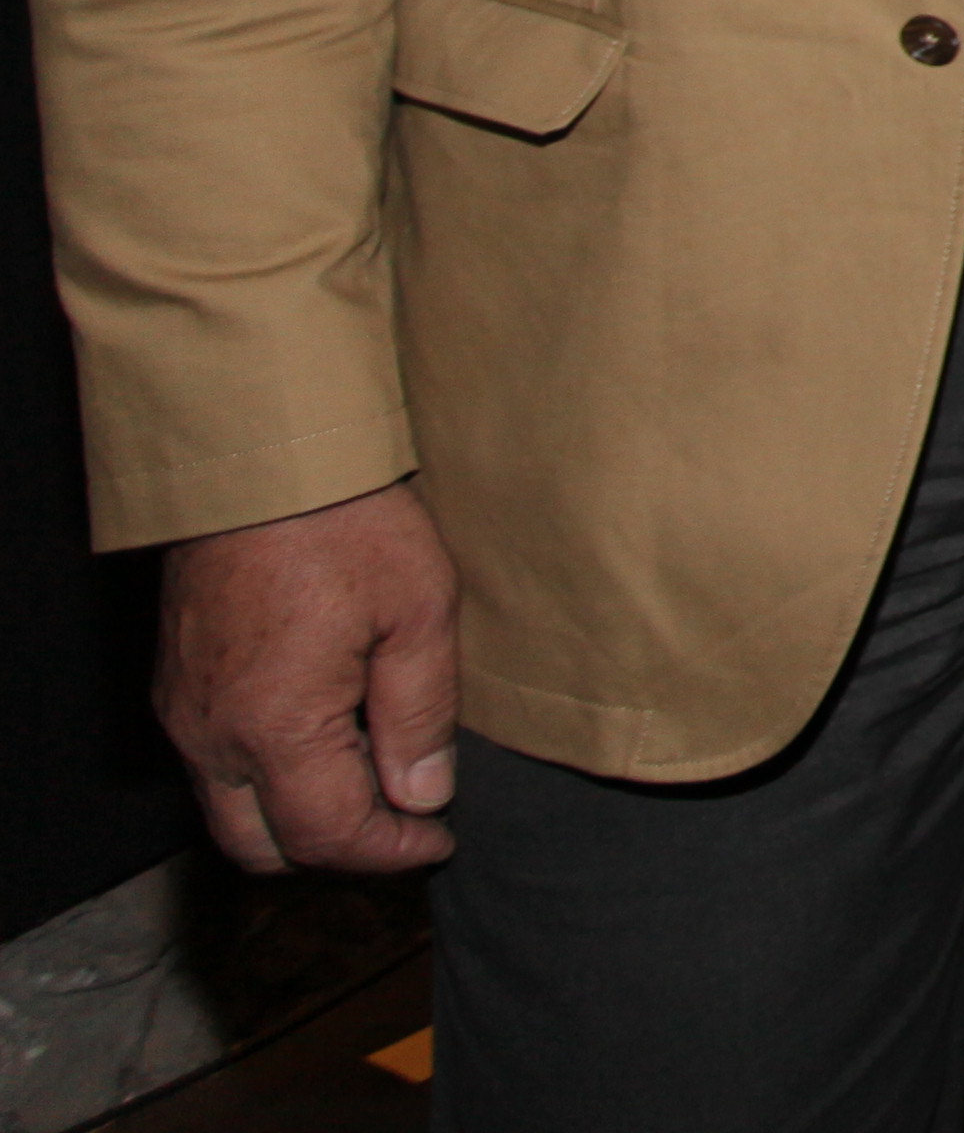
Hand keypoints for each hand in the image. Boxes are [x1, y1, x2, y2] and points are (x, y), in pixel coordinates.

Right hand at [158, 484, 460, 875]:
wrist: (258, 459)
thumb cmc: (346, 525)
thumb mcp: (418, 613)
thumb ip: (420, 715)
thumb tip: (422, 798)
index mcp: (274, 728)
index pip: (328, 836)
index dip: (390, 853)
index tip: (439, 840)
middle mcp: (213, 736)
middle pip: (262, 848)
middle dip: (335, 852)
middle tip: (403, 825)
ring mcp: (185, 713)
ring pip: (231, 812)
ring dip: (296, 819)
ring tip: (371, 782)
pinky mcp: (176, 685)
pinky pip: (214, 766)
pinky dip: (267, 779)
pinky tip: (326, 738)